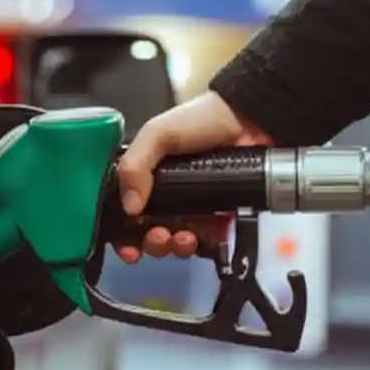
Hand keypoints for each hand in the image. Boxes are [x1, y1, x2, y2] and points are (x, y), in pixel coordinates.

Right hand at [115, 91, 272, 263]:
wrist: (247, 122)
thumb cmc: (200, 121)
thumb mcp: (157, 134)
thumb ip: (135, 166)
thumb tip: (129, 207)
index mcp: (144, 178)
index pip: (124, 214)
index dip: (122, 237)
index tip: (128, 248)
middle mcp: (163, 197)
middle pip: (147, 236)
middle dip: (152, 244)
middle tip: (160, 235)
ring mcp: (190, 210)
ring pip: (174, 243)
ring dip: (174, 247)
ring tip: (184, 237)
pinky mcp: (216, 218)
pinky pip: (203, 243)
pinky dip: (200, 246)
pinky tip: (201, 237)